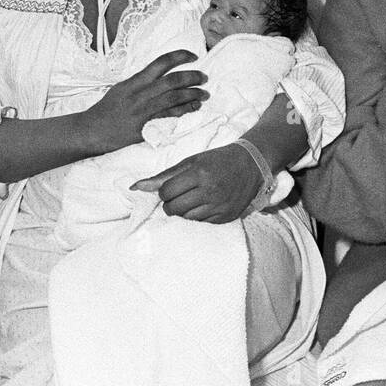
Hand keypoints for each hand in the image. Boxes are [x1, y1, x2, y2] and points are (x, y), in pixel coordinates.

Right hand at [81, 49, 207, 154]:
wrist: (91, 130)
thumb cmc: (106, 110)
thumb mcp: (121, 89)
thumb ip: (140, 82)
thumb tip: (159, 76)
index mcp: (134, 81)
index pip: (160, 62)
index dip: (180, 57)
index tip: (193, 56)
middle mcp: (140, 93)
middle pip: (172, 81)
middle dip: (192, 77)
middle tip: (204, 78)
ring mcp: (143, 110)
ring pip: (174, 98)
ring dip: (193, 95)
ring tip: (204, 94)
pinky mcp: (146, 126)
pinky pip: (170, 117)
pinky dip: (184, 111)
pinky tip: (194, 109)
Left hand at [130, 143, 261, 223]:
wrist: (251, 165)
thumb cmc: (216, 161)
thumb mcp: (190, 161)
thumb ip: (162, 176)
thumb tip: (134, 187)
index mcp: (199, 173)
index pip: (166, 192)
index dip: (164, 191)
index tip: (172, 187)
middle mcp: (209, 191)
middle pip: (173, 208)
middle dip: (170, 203)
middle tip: (180, 195)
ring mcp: (218, 206)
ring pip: (185, 219)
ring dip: (182, 211)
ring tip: (191, 200)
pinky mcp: (225, 217)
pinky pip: (200, 224)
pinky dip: (196, 217)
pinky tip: (202, 206)